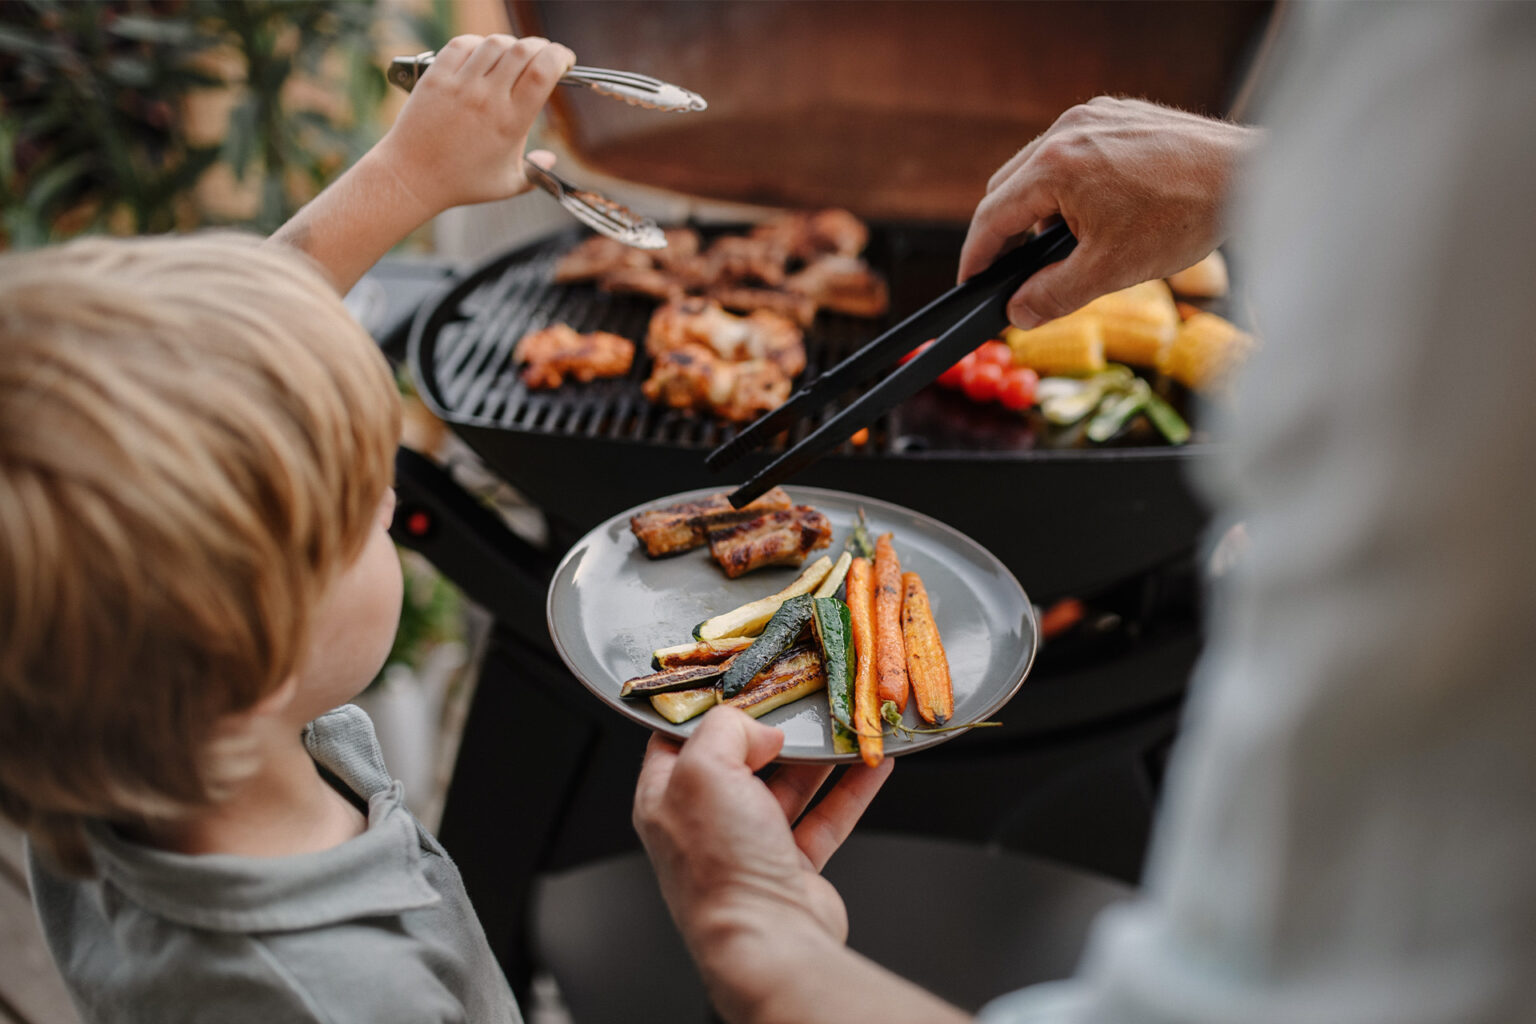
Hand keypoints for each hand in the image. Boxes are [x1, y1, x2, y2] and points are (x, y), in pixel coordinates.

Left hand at [375, 33, 574, 214]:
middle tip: (544, 56)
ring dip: (511, 44)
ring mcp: (459, 85)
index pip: (543, 72)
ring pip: (494, 43)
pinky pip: (462, 45)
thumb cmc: (460, 183)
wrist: (413, 177)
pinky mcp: (436, 77)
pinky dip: (478, 44)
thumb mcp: (508, 185)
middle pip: (523, 51)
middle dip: (542, 47)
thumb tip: (551, 159)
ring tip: (514, 56)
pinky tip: (483, 55)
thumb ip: (536, 172)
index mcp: (511, 122)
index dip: (560, 57)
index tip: (566, 60)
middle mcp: (487, 99)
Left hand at [633, 708, 892, 1010]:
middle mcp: (704, 823)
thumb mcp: (704, 769)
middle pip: (740, 759)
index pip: (678, 739)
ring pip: (787, 786)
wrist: (770, 942)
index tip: (742, 680)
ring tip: (845, 724)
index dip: (708, 708)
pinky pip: (825, 816)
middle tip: (802, 698)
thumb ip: (726, 729)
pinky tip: (872, 763)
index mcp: (666, 798)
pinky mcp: (792, 866)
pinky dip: (850, 789)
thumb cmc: (721, 866)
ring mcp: (749, 846)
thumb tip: (759, 728)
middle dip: (773, 729)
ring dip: (819, 757)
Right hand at [958, 97, 1261, 327]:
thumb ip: (1053, 294)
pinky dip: (1069, 183)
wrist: (1248, 174)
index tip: (970, 282)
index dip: (977, 255)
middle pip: (1009, 187)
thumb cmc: (1183, 217)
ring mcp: (1093, 116)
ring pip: (1039, 167)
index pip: (993, 215)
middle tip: (1013, 273)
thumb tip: (1018, 312)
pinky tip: (1094, 212)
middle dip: (1005, 232)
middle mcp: (1067, 130)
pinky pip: (1074, 150)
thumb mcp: (1109, 270)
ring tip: (1063, 245)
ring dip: (1039, 207)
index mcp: (1055, 165)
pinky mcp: (1117, 113)